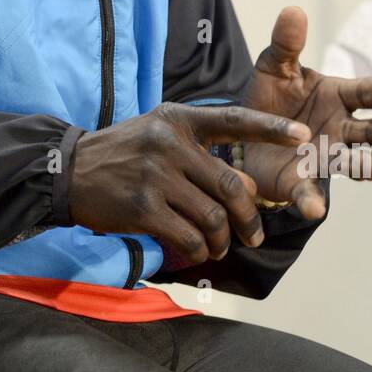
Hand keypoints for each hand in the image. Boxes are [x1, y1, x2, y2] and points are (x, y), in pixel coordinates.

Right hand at [68, 101, 311, 266]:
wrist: (67, 170)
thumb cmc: (121, 154)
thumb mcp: (158, 136)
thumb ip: (200, 153)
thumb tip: (246, 184)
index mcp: (178, 118)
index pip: (233, 119)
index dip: (271, 129)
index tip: (304, 137)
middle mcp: (169, 142)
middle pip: (231, 185)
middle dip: (249, 217)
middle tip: (252, 235)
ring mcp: (155, 175)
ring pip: (213, 217)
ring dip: (223, 241)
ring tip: (219, 248)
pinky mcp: (141, 206)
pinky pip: (189, 237)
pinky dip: (199, 251)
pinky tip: (196, 252)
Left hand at [239, 5, 371, 218]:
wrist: (246, 135)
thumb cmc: (272, 97)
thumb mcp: (274, 67)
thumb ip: (285, 44)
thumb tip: (293, 10)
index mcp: (338, 97)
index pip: (364, 93)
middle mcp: (341, 128)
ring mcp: (326, 156)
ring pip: (354, 162)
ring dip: (371, 166)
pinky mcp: (303, 181)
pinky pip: (310, 192)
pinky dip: (313, 200)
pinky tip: (315, 208)